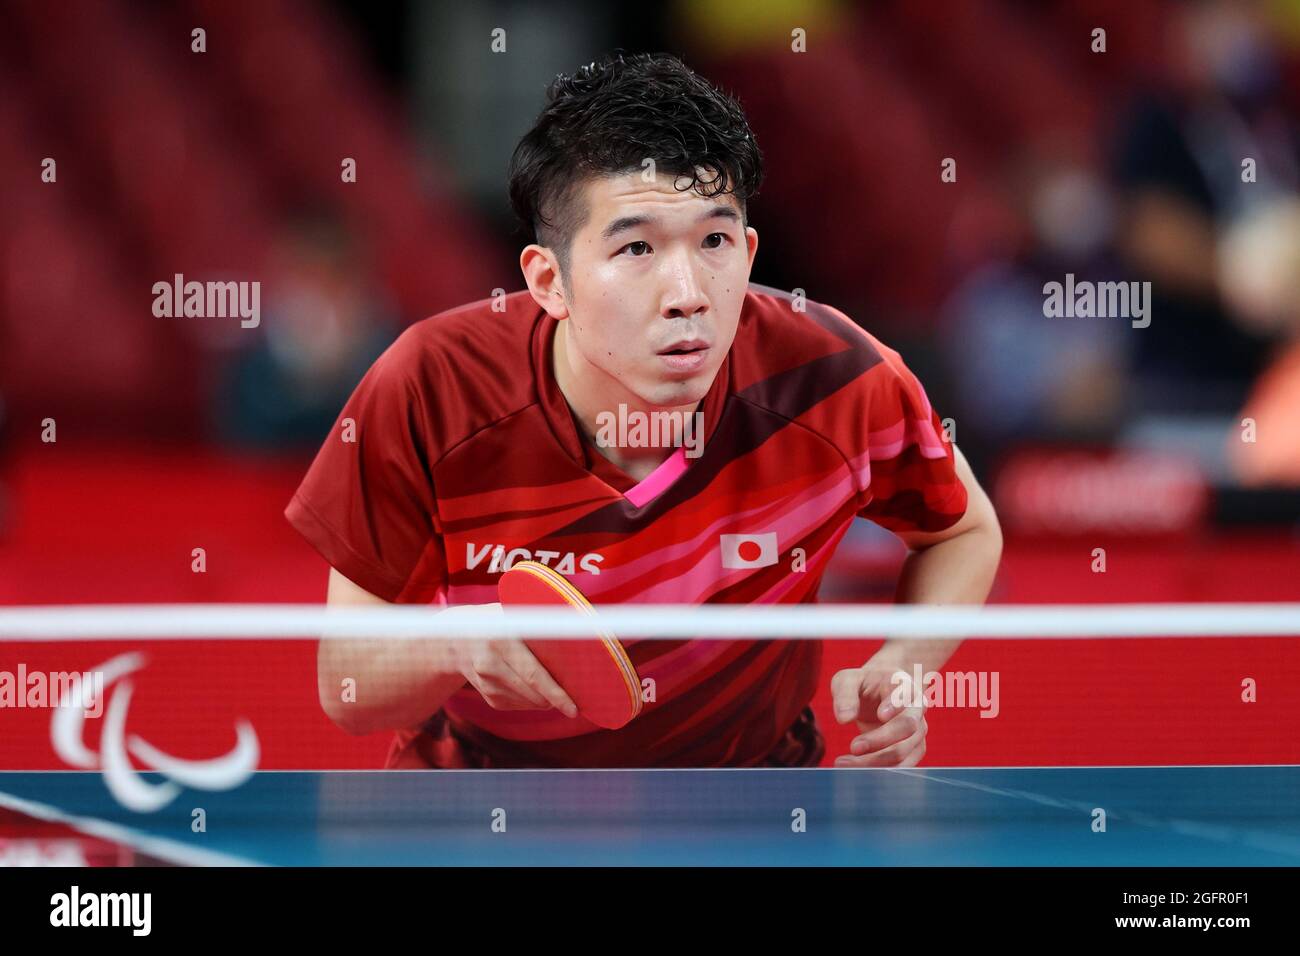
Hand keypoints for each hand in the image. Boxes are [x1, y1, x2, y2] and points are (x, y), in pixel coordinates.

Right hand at [438, 604, 578, 717]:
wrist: (453, 639)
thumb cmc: (495, 621)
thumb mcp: (510, 614)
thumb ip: (536, 622)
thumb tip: (573, 630)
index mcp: (500, 641)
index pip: (533, 675)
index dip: (556, 694)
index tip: (573, 708)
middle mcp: (490, 664)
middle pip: (533, 693)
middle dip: (556, 699)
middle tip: (574, 698)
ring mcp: (486, 684)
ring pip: (529, 702)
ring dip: (546, 699)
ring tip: (555, 687)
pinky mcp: (488, 697)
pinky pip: (520, 704)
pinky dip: (533, 698)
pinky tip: (532, 685)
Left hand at [829, 659, 926, 767]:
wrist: (881, 692)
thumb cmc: (864, 684)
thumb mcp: (848, 680)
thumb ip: (845, 694)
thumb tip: (843, 719)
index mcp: (903, 685)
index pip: (905, 694)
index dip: (895, 705)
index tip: (880, 715)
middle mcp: (916, 708)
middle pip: (907, 727)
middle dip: (880, 740)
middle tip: (853, 747)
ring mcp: (918, 731)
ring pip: (903, 751)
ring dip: (874, 761)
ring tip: (843, 763)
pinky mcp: (914, 750)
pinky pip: (902, 766)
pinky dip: (879, 772)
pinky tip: (855, 771)